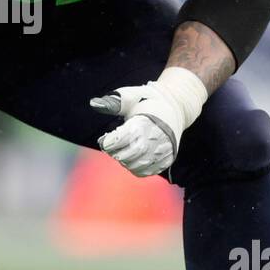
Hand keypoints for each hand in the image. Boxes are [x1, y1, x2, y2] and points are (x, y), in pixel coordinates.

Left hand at [90, 69, 206, 176]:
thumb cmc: (148, 102)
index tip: (105, 139)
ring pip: (135, 166)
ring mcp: (163, 152)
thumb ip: (114, 102)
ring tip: (124, 149)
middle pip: (128, 155)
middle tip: (113, 145)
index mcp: (146, 122)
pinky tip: (133, 157)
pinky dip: (134, 167)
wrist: (175, 109)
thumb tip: (94, 104)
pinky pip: (145, 172)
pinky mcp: (166, 160)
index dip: (109, 142)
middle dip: (115, 152)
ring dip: (124, 160)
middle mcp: (156, 139)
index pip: (122, 139)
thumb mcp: (132, 96)